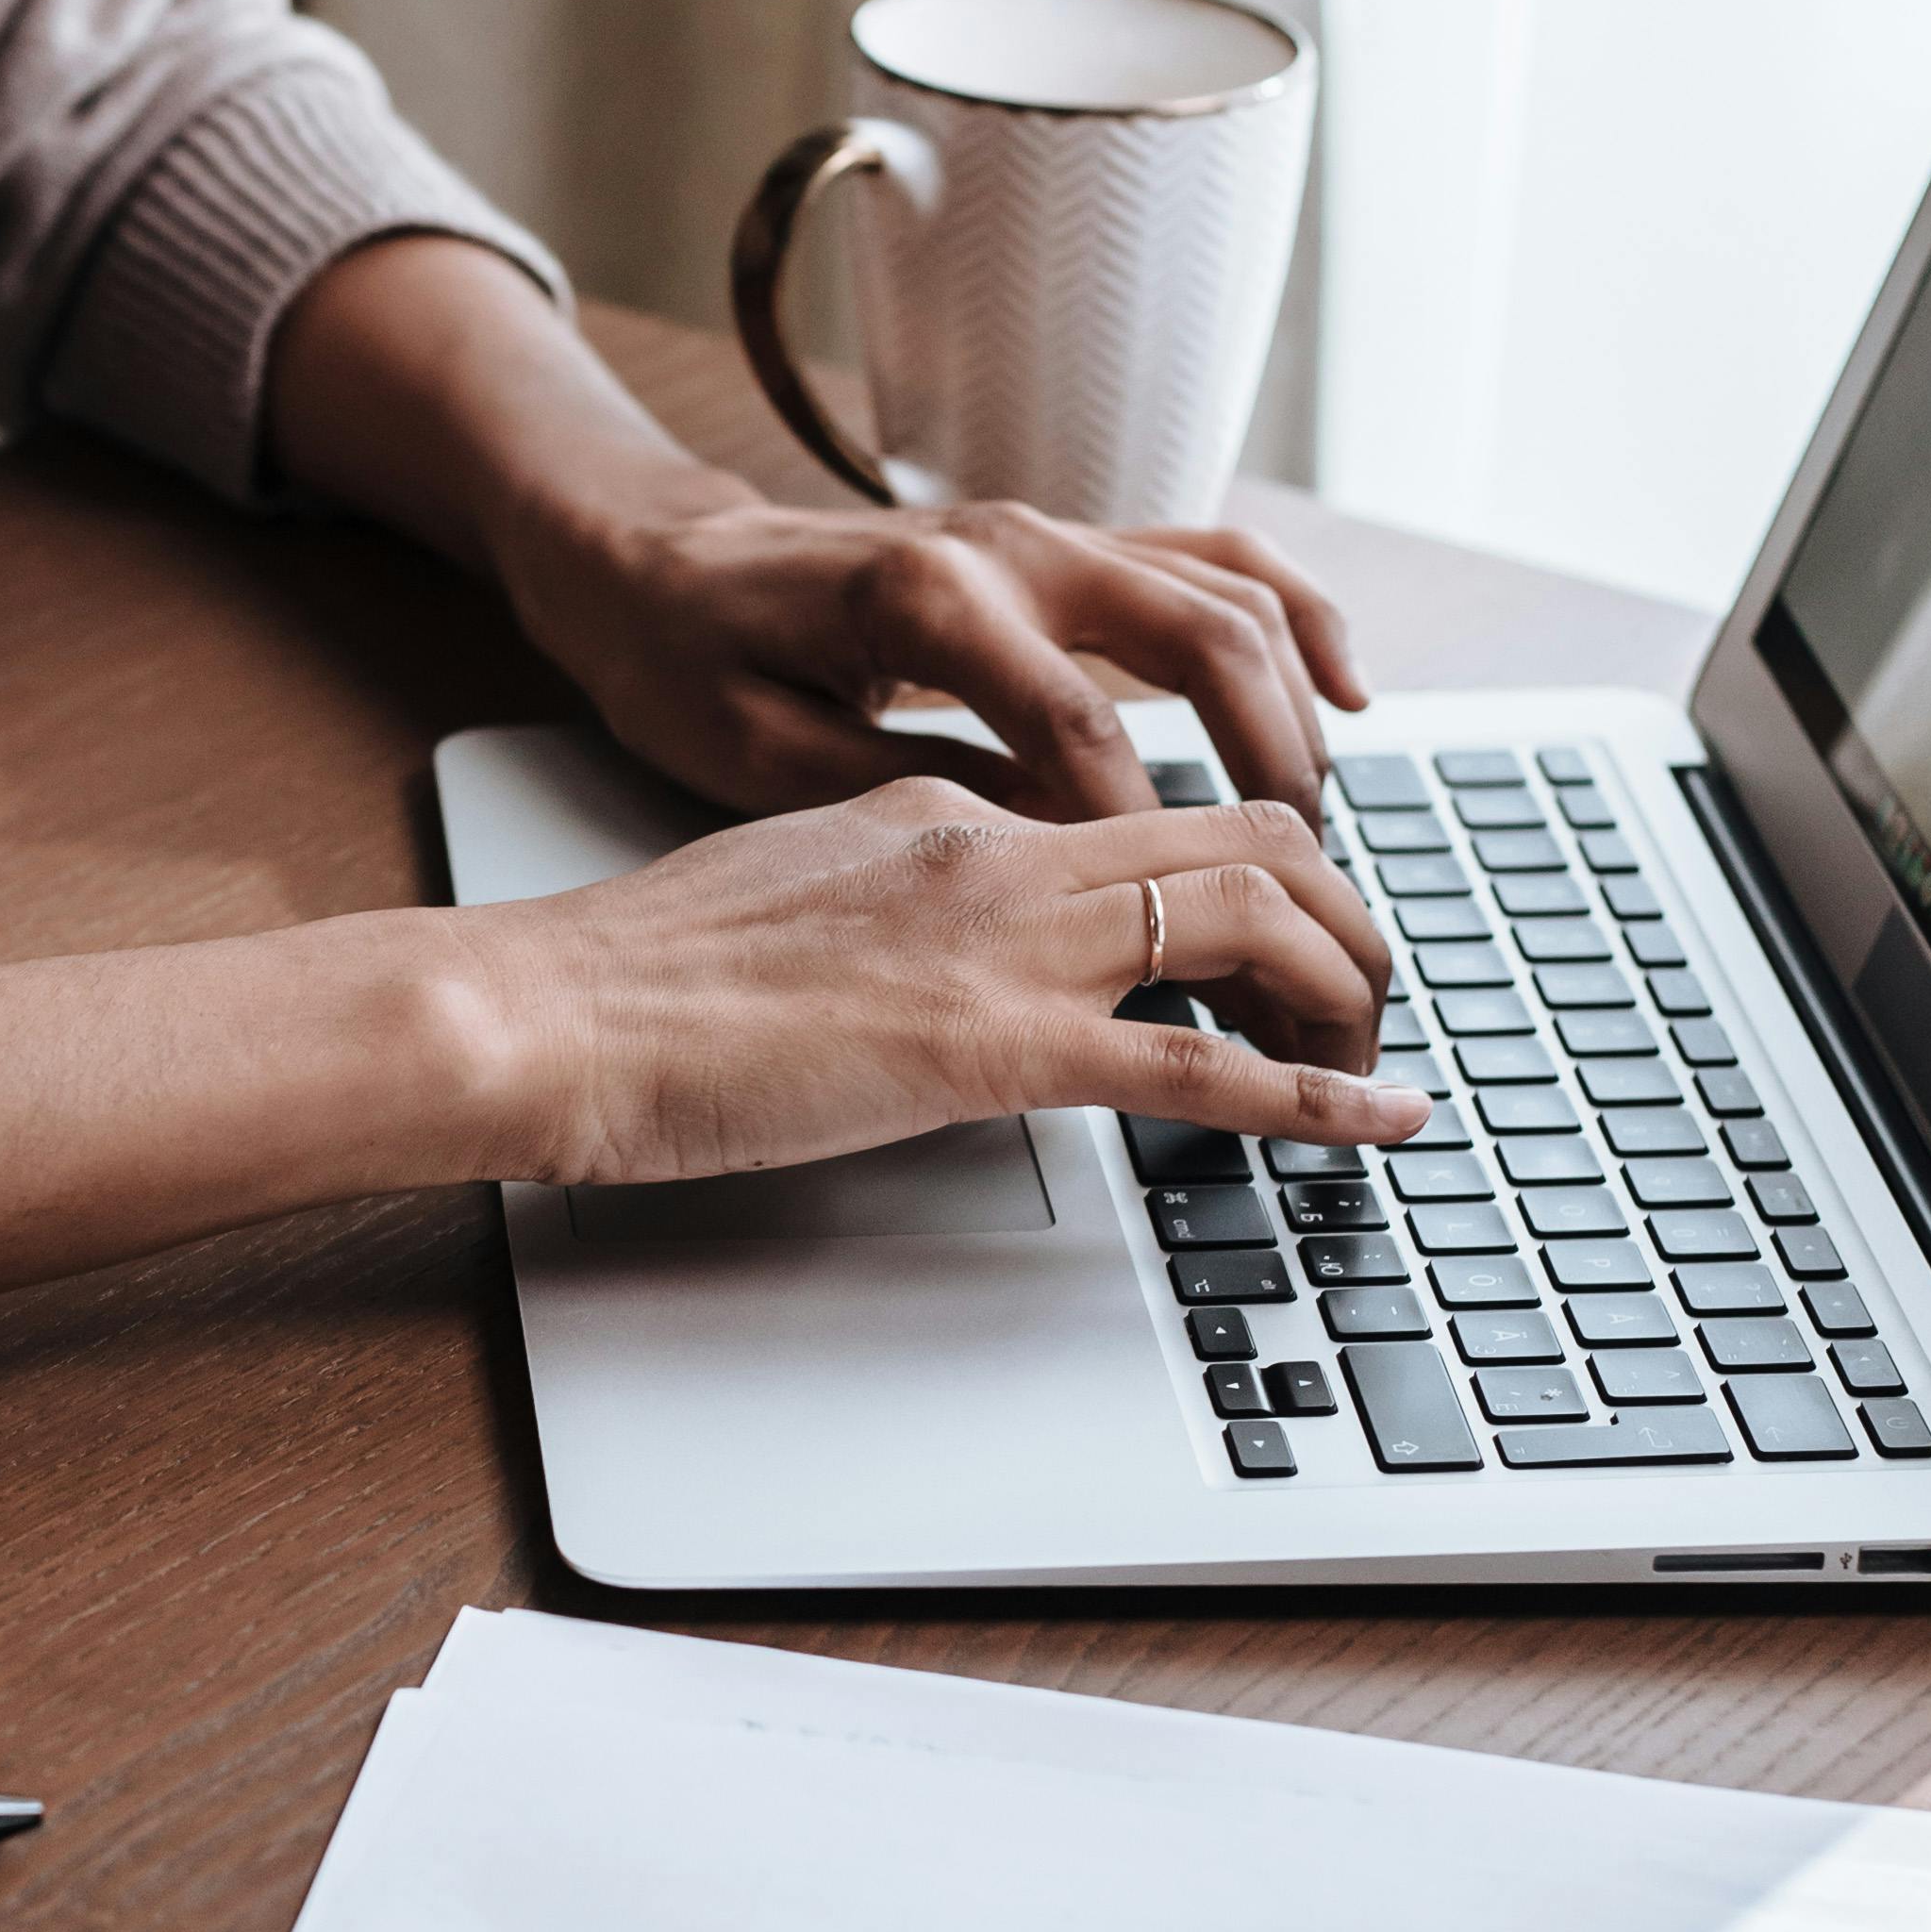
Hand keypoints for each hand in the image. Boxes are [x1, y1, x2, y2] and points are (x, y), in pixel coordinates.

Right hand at [462, 780, 1423, 1191]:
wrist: (551, 1011)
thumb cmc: (628, 979)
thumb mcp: (779, 895)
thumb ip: (875, 903)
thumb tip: (924, 953)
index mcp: (937, 811)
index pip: (1133, 821)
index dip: (1232, 880)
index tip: (1260, 945)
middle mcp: (994, 852)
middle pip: (1241, 836)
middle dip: (1338, 910)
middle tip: (1360, 990)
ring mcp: (1000, 944)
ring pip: (1253, 917)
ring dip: (1346, 984)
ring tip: (1375, 1053)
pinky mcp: (991, 1048)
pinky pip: (1203, 1067)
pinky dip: (1317, 1094)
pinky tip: (1378, 1120)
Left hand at [496, 478, 1362, 825]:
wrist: (645, 556)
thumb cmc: (680, 659)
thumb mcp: (748, 751)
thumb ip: (899, 797)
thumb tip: (1039, 852)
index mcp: (926, 605)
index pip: (1083, 732)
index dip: (1148, 846)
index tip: (1191, 948)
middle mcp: (1007, 551)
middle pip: (1203, 647)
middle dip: (1274, 780)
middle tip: (1309, 905)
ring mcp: (1045, 536)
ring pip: (1231, 598)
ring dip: (1296, 714)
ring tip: (1327, 835)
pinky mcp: (1060, 547)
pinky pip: (1216, 563)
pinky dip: (1296, 621)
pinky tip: (1346, 693)